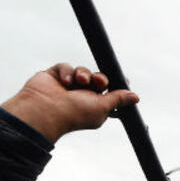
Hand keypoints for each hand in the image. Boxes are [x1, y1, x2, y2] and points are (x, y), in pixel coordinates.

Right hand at [0, 63, 137, 143]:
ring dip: (83, 74)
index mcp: (94, 106)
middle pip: (97, 79)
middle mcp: (81, 96)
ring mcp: (67, 86)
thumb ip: (117, 99)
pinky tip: (65, 81)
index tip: (123, 79)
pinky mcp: (55, 76)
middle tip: (99, 81)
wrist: (44, 109)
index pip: (109, 91)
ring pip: (82, 71)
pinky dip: (67, 72)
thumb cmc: (73, 113)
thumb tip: (135, 97)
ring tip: (79, 81)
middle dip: (100, 78)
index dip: (114, 84)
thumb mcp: (102, 107)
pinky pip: (66, 67)